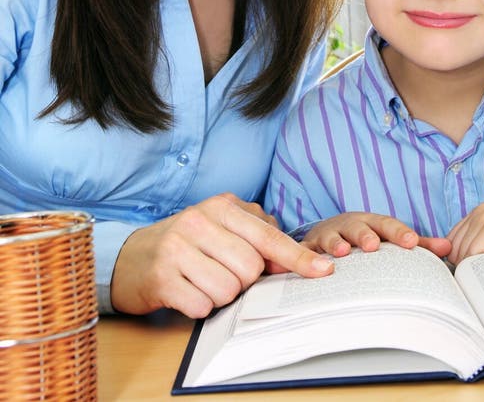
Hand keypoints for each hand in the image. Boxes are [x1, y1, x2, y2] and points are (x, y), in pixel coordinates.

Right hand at [110, 193, 332, 316]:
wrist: (132, 256)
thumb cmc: (188, 243)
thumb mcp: (223, 229)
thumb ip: (257, 238)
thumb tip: (290, 262)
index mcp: (221, 206)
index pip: (268, 236)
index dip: (298, 257)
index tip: (323, 271)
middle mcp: (199, 221)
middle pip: (251, 268)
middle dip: (243, 280)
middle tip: (222, 272)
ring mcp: (178, 248)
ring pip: (229, 290)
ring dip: (221, 295)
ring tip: (202, 280)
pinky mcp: (162, 277)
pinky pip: (202, 306)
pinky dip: (200, 306)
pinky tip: (187, 292)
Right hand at [299, 212, 451, 258]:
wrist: (324, 234)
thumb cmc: (363, 238)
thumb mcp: (387, 237)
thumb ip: (417, 243)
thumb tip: (448, 248)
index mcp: (372, 223)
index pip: (388, 225)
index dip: (399, 233)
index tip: (412, 243)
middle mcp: (350, 225)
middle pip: (359, 227)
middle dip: (366, 235)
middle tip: (373, 245)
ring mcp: (328, 235)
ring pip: (333, 236)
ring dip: (337, 243)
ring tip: (343, 253)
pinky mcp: (310, 247)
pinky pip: (309, 251)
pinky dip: (310, 256)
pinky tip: (314, 264)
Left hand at [447, 202, 483, 265]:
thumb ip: (479, 244)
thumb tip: (454, 265)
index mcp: (481, 211)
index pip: (453, 240)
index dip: (460, 259)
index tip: (473, 273)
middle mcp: (480, 210)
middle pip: (453, 248)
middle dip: (464, 265)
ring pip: (460, 254)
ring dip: (473, 269)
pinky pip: (470, 257)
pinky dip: (479, 269)